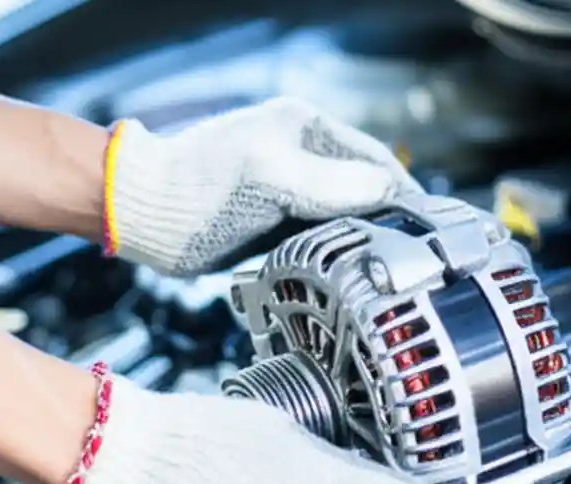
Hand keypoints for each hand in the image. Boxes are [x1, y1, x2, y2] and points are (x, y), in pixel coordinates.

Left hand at [102, 96, 422, 276]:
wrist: (143, 213)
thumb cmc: (198, 188)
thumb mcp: (274, 178)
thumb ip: (334, 185)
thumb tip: (388, 193)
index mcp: (303, 127)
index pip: (373, 161)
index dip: (402, 195)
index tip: (426, 227)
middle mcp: (298, 153)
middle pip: (361, 188)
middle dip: (385, 218)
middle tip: (411, 254)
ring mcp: (283, 185)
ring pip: (341, 213)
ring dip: (359, 238)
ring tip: (384, 265)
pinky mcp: (268, 218)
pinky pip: (315, 233)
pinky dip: (331, 249)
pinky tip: (342, 269)